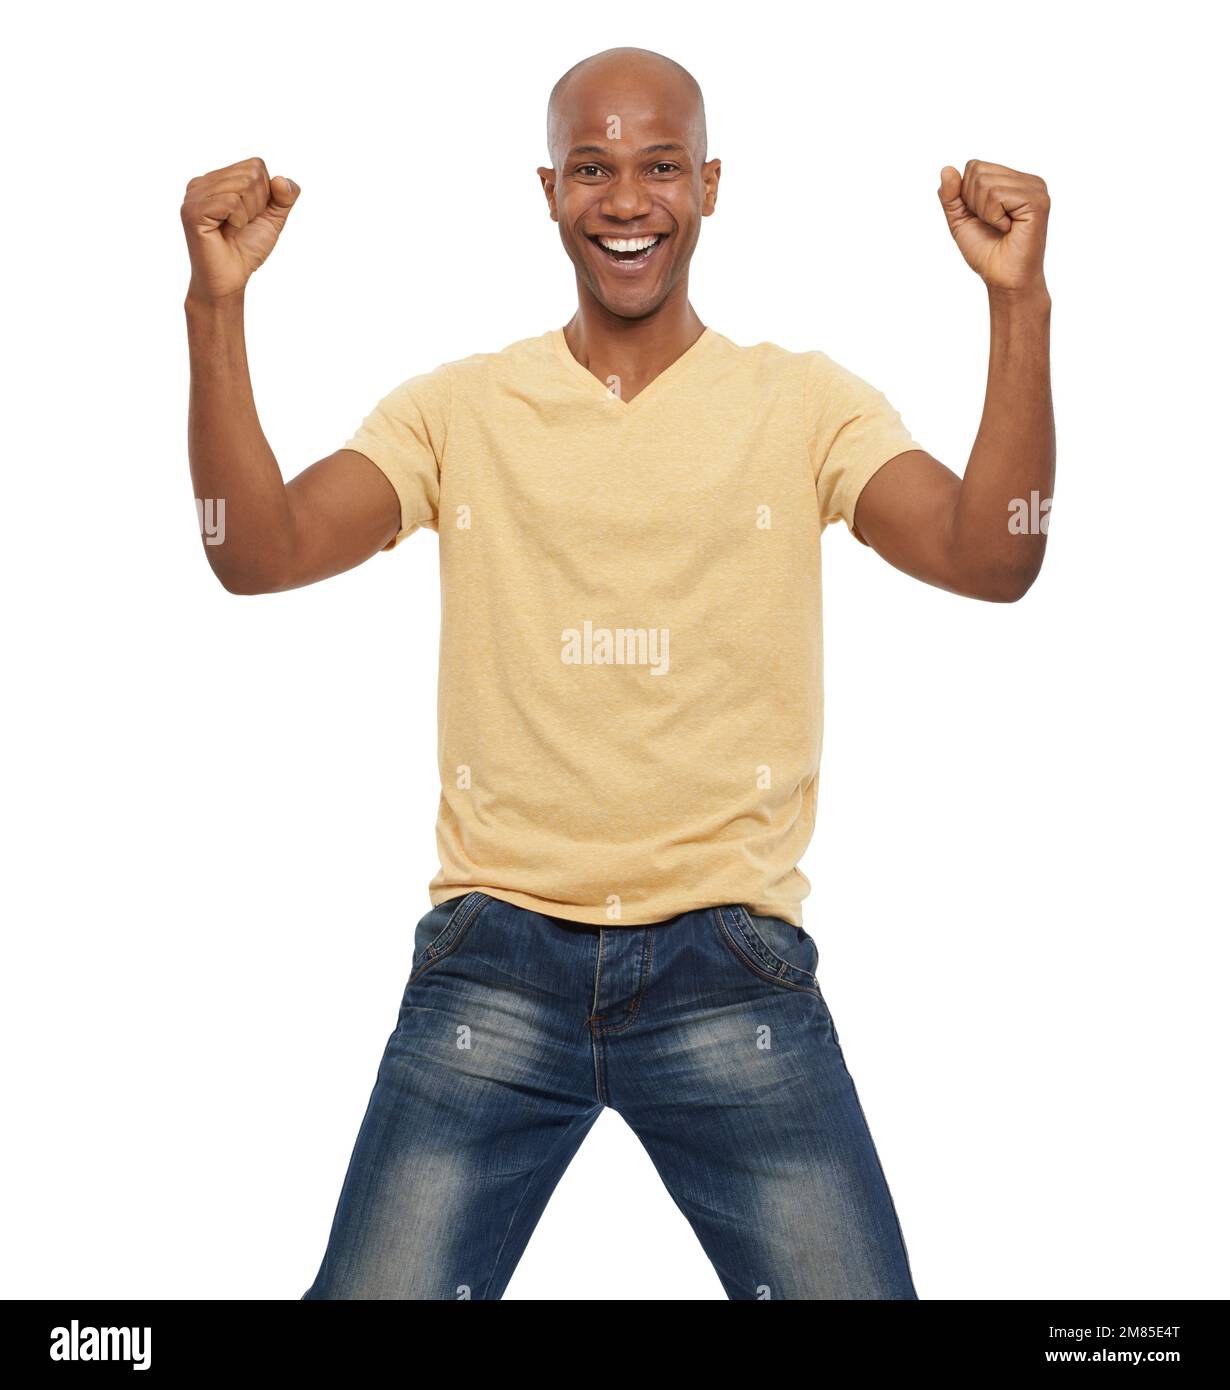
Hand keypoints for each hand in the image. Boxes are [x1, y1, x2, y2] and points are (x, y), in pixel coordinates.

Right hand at [181, 157, 298, 302]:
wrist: (230, 279)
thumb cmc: (246, 249)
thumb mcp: (273, 218)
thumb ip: (285, 196)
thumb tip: (280, 179)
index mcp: (217, 179)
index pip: (256, 165)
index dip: (265, 194)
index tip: (250, 216)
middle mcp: (202, 182)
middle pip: (251, 173)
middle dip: (258, 204)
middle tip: (241, 225)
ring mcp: (194, 194)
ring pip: (243, 185)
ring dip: (248, 214)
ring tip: (233, 228)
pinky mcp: (193, 210)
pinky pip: (232, 201)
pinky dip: (239, 220)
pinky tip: (227, 231)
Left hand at [938, 160, 1048, 296]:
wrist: (1003, 279)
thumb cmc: (986, 252)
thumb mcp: (960, 220)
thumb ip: (950, 195)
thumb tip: (946, 169)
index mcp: (1012, 180)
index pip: (974, 166)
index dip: (967, 196)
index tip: (983, 218)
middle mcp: (1026, 180)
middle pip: (978, 171)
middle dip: (974, 204)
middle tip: (993, 224)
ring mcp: (1035, 188)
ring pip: (986, 182)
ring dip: (985, 212)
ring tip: (1001, 227)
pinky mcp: (1036, 200)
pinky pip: (997, 195)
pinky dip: (994, 217)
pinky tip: (1008, 228)